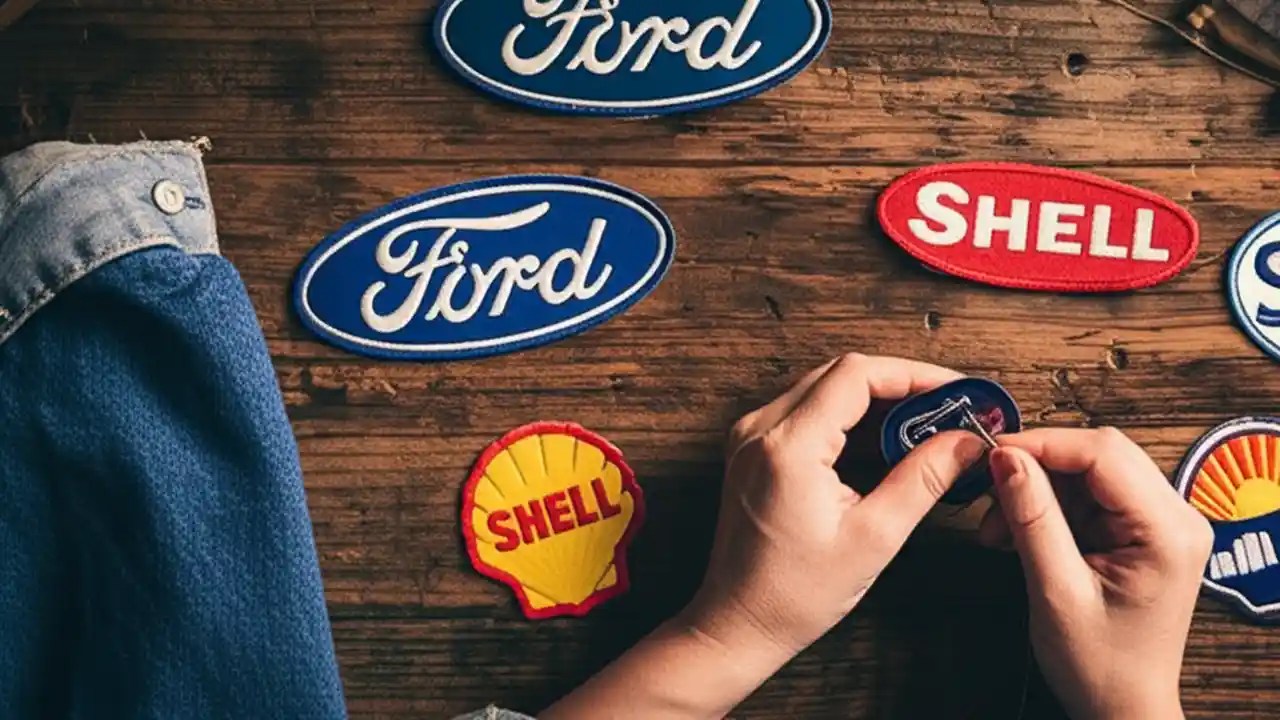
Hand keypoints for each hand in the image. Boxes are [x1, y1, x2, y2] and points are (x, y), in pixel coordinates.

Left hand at [684, 354, 989, 657]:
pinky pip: (806, 413)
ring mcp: (750, 437)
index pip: (857, 375)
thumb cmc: (794, 594)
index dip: (913, 375)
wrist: (737, 623)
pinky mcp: (752, 451)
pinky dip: (848, 419)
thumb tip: (967, 442)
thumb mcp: (873, 538)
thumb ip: (923, 479)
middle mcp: (760, 430)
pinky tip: (884, 444)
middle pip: (841, 374)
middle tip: (950, 409)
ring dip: (876, 401)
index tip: (956, 392)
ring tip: (927, 427)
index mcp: (787, 447)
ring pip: (823, 389)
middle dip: (900, 386)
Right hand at [979, 428, 1212, 719]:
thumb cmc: (1100, 666)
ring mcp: (1159, 522)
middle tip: (990, 491)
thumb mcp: (1056, 591)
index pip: (1103, 453)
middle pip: (1098, 454)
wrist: (1121, 706)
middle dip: (1037, 467)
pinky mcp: (1138, 530)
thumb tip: (1006, 458)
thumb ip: (1033, 518)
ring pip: (1086, 470)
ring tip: (999, 528)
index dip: (1042, 444)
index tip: (992, 453)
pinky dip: (1046, 505)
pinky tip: (1019, 531)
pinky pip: (1086, 494)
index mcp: (1167, 531)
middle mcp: (1174, 517)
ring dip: (1036, 489)